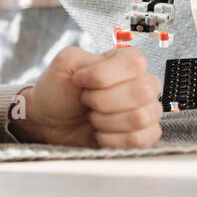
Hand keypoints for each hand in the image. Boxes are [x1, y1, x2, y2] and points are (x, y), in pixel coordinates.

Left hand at [11, 46, 162, 147]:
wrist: (50, 120)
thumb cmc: (59, 91)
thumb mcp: (63, 64)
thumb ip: (82, 58)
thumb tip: (99, 72)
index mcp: (127, 63)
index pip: (134, 64)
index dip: (102, 76)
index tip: (80, 80)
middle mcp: (143, 84)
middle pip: (141, 92)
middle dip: (101, 100)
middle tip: (86, 101)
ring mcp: (147, 111)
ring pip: (140, 117)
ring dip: (104, 121)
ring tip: (92, 116)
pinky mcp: (143, 135)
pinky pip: (139, 139)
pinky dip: (111, 139)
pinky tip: (100, 132)